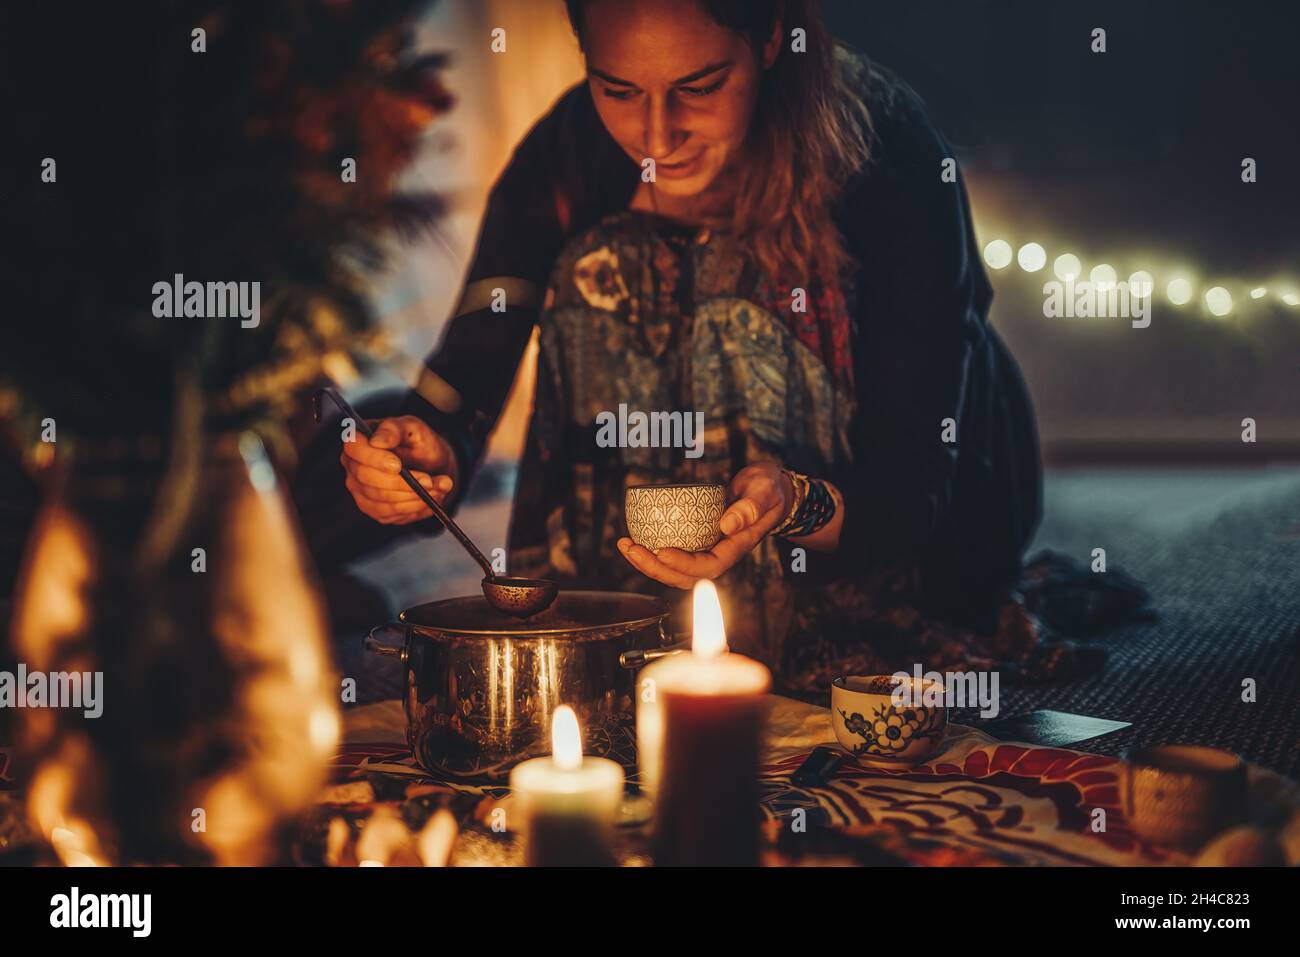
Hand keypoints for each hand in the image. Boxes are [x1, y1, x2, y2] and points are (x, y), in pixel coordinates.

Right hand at [340, 415, 457, 524]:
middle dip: (401, 482)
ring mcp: (360, 490)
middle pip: (367, 478)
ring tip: (439, 487)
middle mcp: (353, 466)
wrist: (433, 466)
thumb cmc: (419, 443)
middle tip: (429, 481)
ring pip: (381, 499)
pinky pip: (390, 513)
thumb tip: (376, 441)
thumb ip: (395, 429)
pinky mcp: (374, 509)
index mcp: (359, 440)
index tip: (398, 465)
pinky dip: (414, 507)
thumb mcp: (412, 428)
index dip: (374, 458)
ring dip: (413, 495)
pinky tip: (431, 498)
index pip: (354, 448)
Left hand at [617, 463, 792, 587]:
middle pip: (685, 576)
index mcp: (735, 549)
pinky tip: (633, 538)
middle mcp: (718, 555)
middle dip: (655, 568)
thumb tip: (726, 526)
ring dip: (647, 562)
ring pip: (674, 569)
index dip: (683, 564)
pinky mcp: (696, 542)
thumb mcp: (764, 492)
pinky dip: (650, 550)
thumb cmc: (768, 490)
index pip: (708, 567)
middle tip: (631, 548)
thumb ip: (750, 507)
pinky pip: (672, 554)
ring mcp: (706, 550)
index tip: (662, 552)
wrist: (768, 491)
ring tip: (625, 545)